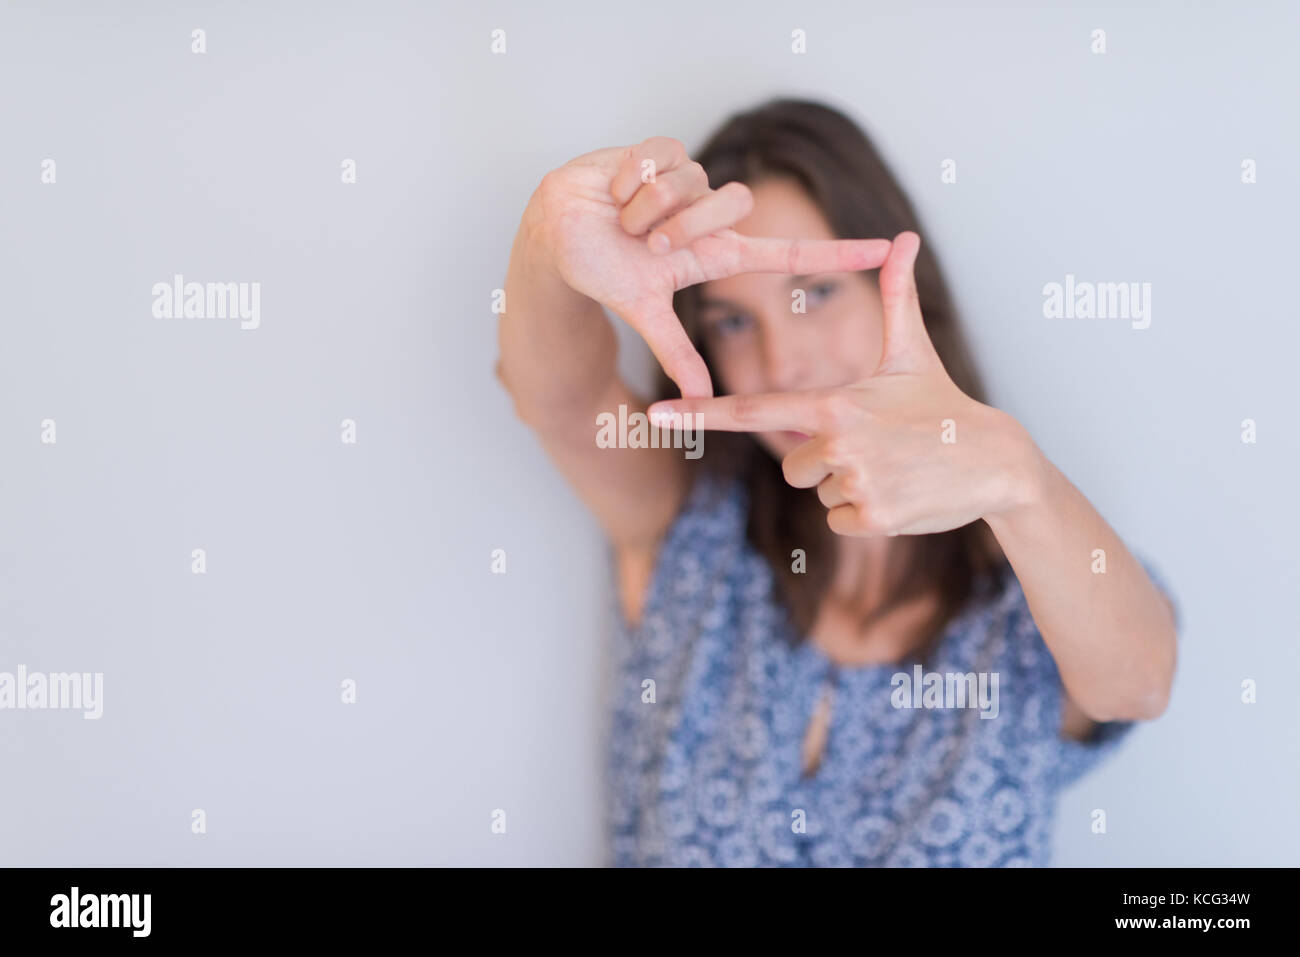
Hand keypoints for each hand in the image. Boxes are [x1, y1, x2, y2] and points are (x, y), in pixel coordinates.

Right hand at [526, 136, 891, 396]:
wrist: (556, 234)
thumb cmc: (601, 271)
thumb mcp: (642, 310)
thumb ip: (675, 351)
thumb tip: (700, 398)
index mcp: (715, 255)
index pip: (790, 255)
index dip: (838, 253)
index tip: (889, 248)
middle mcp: (709, 217)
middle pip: (734, 204)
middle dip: (684, 224)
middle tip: (647, 239)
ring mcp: (687, 183)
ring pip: (693, 179)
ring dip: (649, 205)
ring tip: (623, 218)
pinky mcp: (661, 150)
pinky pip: (661, 155)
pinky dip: (629, 179)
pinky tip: (613, 190)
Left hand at [648, 232, 1045, 535]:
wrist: (995, 464)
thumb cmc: (944, 405)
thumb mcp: (913, 353)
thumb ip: (895, 298)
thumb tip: (903, 237)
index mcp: (835, 403)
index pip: (754, 410)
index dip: (702, 413)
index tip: (656, 415)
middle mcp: (837, 444)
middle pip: (794, 464)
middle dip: (826, 461)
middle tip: (874, 449)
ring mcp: (854, 483)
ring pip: (820, 493)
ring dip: (849, 487)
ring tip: (892, 469)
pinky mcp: (871, 520)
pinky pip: (840, 521)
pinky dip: (864, 515)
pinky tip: (898, 494)